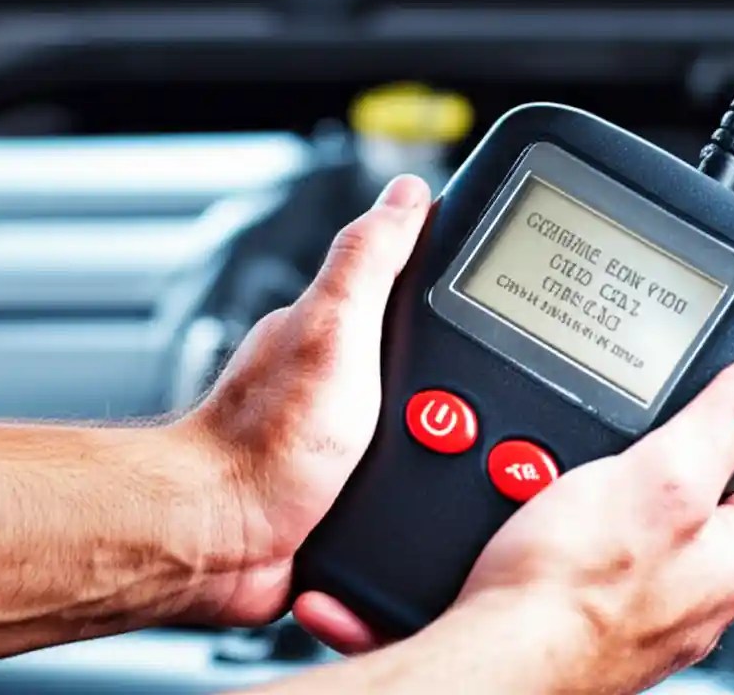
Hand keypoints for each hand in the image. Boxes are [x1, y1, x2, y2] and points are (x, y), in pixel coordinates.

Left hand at [169, 174, 432, 625]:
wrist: (227, 540)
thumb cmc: (264, 442)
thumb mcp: (333, 329)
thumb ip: (368, 260)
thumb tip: (406, 194)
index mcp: (340, 325)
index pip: (424, 289)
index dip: (468, 295)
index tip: (506, 308)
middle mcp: (342, 376)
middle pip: (438, 363)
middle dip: (468, 386)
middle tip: (471, 410)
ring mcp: (347, 436)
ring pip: (434, 426)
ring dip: (455, 443)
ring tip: (466, 456)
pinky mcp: (353, 492)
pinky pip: (416, 481)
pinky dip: (432, 487)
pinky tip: (441, 493)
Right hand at [296, 341, 733, 692]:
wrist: (494, 656)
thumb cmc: (572, 584)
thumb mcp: (666, 472)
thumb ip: (732, 416)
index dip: (723, 430)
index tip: (687, 409)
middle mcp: (697, 599)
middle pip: (689, 502)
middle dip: (645, 466)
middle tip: (603, 447)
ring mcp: (642, 617)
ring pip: (631, 532)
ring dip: (596, 500)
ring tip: (558, 487)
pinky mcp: (591, 627)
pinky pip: (586, 562)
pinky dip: (565, 542)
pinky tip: (537, 535)